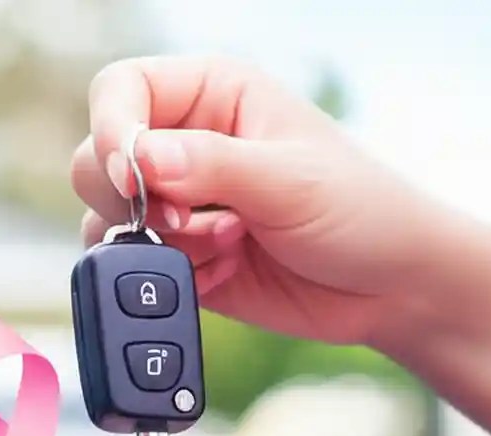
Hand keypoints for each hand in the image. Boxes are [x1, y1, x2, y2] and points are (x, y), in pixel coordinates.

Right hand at [72, 55, 485, 344]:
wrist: (392, 289)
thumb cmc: (361, 211)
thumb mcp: (290, 180)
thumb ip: (210, 165)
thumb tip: (138, 160)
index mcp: (212, 94)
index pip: (121, 90)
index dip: (112, 130)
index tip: (134, 176)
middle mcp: (186, 142)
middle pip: (98, 159)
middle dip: (134, 199)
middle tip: (192, 219)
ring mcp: (181, 204)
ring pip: (107, 219)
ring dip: (157, 243)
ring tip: (226, 247)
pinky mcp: (182, 258)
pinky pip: (135, 270)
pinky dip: (169, 279)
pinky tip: (225, 274)